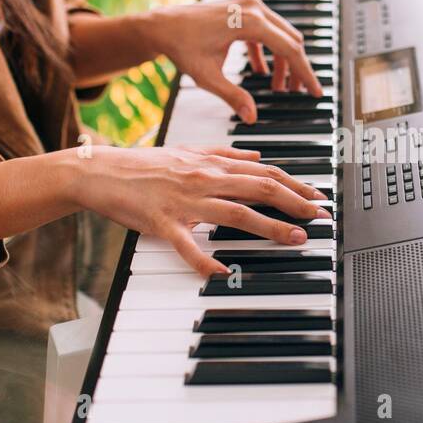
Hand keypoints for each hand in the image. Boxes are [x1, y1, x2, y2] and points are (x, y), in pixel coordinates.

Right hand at [69, 145, 329, 275]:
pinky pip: (186, 244)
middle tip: (321, 217)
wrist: (101, 172)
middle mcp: (204, 179)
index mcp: (212, 164)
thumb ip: (225, 153)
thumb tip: (257, 154)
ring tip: (295, 238)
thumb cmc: (144, 165)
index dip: (295, 185)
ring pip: (236, 212)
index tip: (318, 197)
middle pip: (260, 188)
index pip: (264, 172)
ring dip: (270, 227)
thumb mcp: (189, 150)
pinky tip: (223, 272)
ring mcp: (185, 201)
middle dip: (296, 203)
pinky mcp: (162, 222)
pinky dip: (205, 259)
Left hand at [141, 0, 322, 123]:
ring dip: (282, 61)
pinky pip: (266, 31)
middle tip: (300, 93)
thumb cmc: (181, 46)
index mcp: (250, 21)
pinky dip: (268, 52)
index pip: (289, 49)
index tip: (314, 91)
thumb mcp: (208, 77)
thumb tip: (252, 117)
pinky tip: (261, 73)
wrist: (162, 26)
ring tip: (278, 88)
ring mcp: (249, 4)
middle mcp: (253, 7)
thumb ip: (233, 97)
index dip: (304, 73)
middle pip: (291, 40)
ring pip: (281, 35)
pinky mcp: (243, 8)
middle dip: (296, 69)